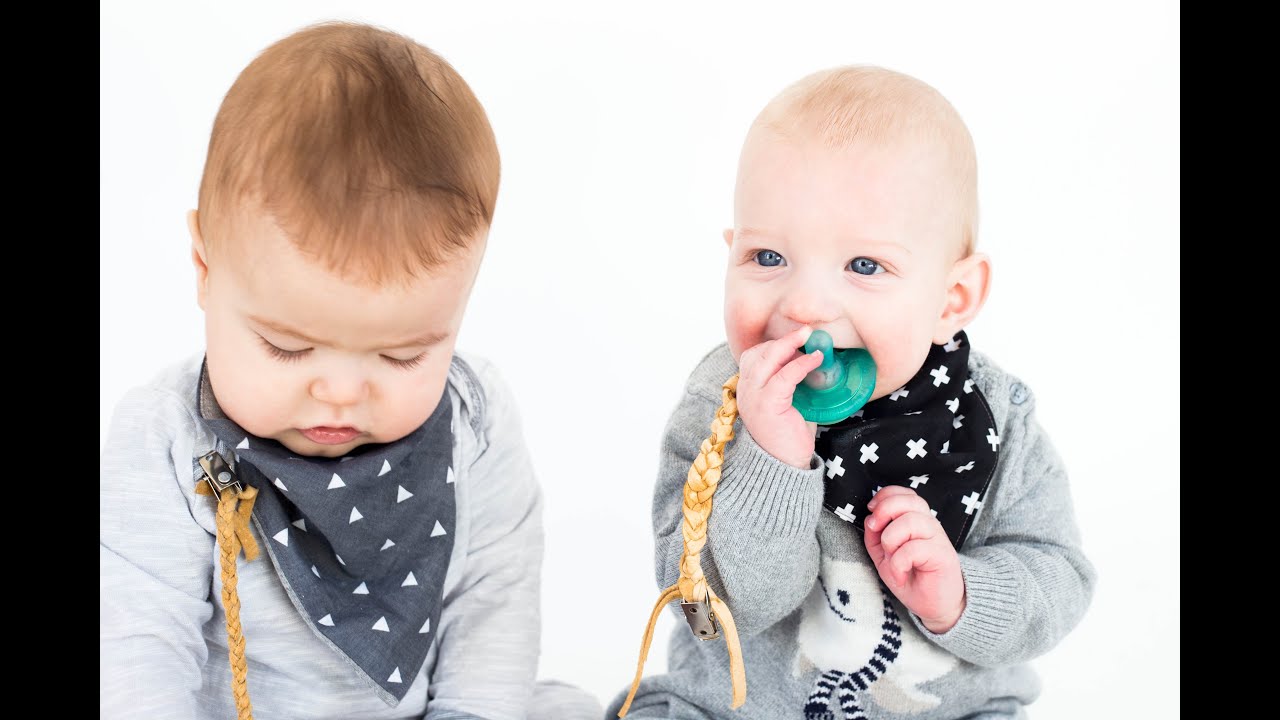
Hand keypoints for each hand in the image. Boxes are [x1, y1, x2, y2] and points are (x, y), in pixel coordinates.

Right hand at [735, 327, 824, 468]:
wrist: (784, 467)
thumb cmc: (788, 437)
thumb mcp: (787, 405)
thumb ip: (790, 384)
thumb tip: (811, 361)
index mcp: (747, 391)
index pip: (751, 358)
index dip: (772, 346)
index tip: (795, 341)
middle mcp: (745, 392)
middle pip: (757, 354)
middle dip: (781, 340)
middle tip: (805, 332)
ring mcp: (753, 398)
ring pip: (766, 359)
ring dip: (789, 345)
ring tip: (810, 338)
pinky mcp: (768, 405)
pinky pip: (784, 375)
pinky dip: (801, 364)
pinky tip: (816, 360)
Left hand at [864, 485, 965, 633]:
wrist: (935, 606)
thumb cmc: (911, 578)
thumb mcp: (884, 557)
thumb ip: (875, 538)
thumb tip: (869, 520)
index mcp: (916, 520)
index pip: (905, 493)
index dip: (885, 496)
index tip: (872, 511)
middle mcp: (929, 525)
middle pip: (910, 500)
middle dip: (885, 510)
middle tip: (875, 529)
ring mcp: (937, 539)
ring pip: (911, 521)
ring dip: (891, 540)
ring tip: (891, 558)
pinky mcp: (942, 555)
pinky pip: (913, 548)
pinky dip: (899, 563)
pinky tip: (900, 575)